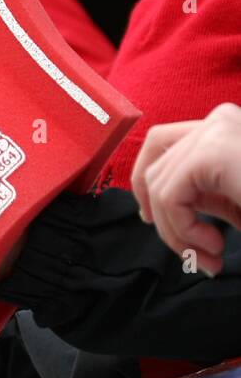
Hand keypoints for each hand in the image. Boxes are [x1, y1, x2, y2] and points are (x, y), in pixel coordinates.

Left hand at [133, 102, 240, 275]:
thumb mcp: (237, 202)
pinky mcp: (214, 152)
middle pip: (155, 159)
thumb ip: (205, 195)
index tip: (155, 222)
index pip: (163, 143)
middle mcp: (220, 120)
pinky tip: (213, 247)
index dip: (147, 182)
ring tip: (210, 257)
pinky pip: (169, 193)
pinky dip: (181, 228)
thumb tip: (156, 207)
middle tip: (189, 251)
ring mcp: (218, 130)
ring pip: (158, 182)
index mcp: (225, 129)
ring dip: (177, 232)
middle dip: (162, 214)